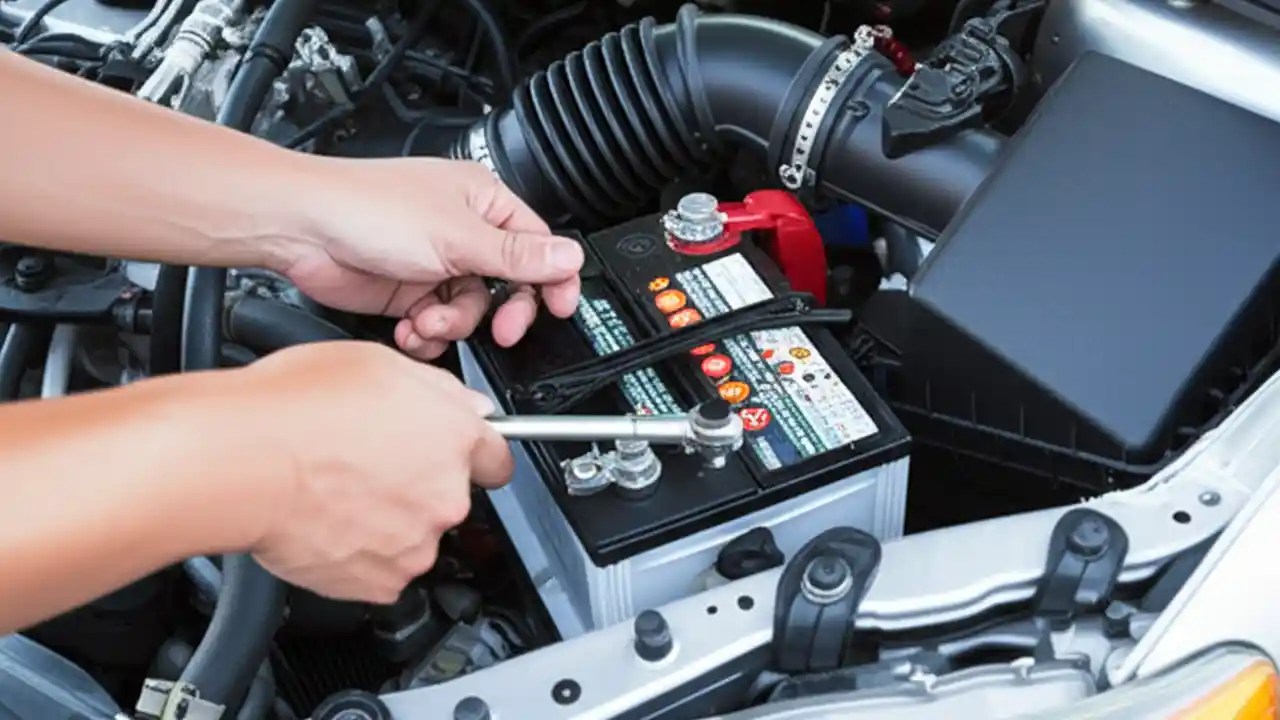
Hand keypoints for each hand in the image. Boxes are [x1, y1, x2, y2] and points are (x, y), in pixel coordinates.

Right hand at [237, 341, 508, 603]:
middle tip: (364, 465)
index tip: (456, 457)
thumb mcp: (375, 362)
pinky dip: (357, 555)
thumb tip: (464, 403)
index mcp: (454, 436)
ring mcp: (415, 543)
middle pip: (449, 497)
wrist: (240, 462)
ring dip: (387, 521)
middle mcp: (446, 495)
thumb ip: (435, 389)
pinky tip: (325, 523)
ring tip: (335, 492)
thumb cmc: (292, 407)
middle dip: (417, 485)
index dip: (472, 455)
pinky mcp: (381, 581)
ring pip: (414, 536)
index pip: (496, 457)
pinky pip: (380, 570)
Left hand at [279, 156, 583, 359]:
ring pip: (471, 312)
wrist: (302, 228)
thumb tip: (569, 257)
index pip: (539, 247)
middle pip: (507, 286)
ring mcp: (435, 264)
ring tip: (427, 320)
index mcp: (483, 204)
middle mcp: (463, 232)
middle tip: (501, 330)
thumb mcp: (457, 237)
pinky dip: (426, 334)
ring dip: (451, 324)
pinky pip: (437, 324)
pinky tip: (409, 328)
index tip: (560, 308)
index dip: (553, 280)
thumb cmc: (367, 208)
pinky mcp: (409, 292)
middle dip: (500, 312)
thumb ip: (517, 257)